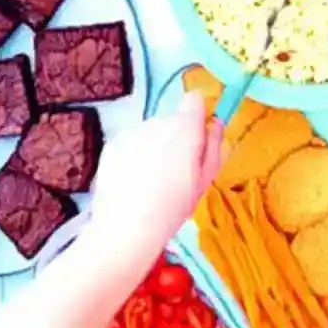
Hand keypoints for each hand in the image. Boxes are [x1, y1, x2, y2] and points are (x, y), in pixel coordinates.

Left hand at [88, 91, 222, 259]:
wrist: (126, 227)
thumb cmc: (173, 207)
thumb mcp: (205, 181)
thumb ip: (214, 147)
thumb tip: (216, 124)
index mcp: (184, 127)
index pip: (195, 99)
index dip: (198, 116)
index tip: (198, 138)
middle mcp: (156, 122)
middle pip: (172, 121)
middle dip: (176, 139)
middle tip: (175, 172)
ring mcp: (131, 132)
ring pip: (150, 133)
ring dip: (154, 148)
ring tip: (151, 182)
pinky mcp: (112, 144)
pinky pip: (130, 144)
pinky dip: (133, 157)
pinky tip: (133, 183)